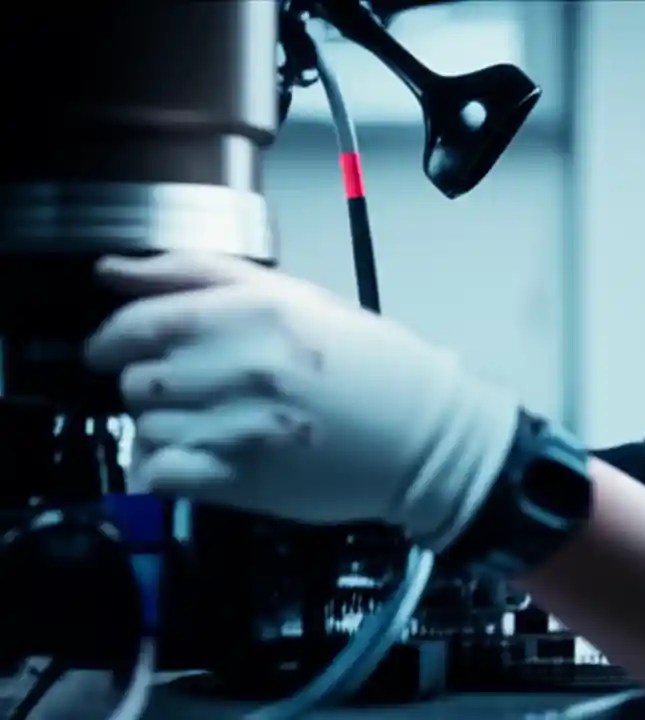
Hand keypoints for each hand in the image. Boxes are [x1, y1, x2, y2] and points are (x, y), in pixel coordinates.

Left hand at [84, 253, 519, 549]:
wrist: (425, 435)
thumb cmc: (370, 362)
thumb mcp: (299, 297)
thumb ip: (201, 274)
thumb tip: (110, 272)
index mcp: (252, 311)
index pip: (138, 322)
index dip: (115, 339)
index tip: (120, 350)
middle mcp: (237, 365)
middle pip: (135, 379)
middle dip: (150, 384)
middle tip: (191, 390)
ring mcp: (236, 426)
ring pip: (144, 427)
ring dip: (163, 427)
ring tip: (208, 425)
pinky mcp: (240, 480)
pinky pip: (160, 472)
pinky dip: (167, 467)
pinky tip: (202, 458)